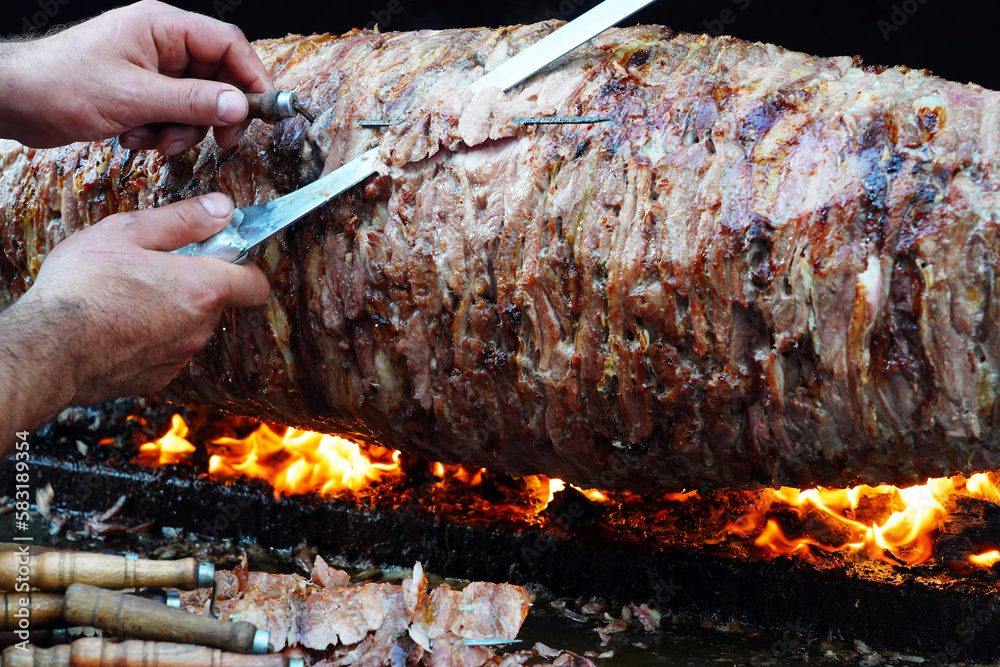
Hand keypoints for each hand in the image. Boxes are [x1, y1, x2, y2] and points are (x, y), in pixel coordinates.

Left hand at [0, 0, 271, 152]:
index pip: (228, 45)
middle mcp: (163, 45)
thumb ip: (192, 102)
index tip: (265, 111)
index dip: (252, 77)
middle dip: (214, 114)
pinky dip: (161, 134)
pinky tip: (132, 137)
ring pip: (198, 104)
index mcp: (163, 27)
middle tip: (219, 141)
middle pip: (219, 79)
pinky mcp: (143, 93)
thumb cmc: (62, 84)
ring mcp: (153, 70)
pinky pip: (174, 117)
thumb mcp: (135, 97)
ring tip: (150, 139)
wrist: (16, 101)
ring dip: (182, 131)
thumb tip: (239, 105)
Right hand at [0, 194, 269, 428]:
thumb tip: (224, 208)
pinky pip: (166, 351)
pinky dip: (151, 338)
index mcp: (203, 289)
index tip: (218, 256)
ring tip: (128, 297)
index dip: (242, 267)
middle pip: (218, 302)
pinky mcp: (157, 379)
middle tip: (154, 270)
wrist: (46, 348)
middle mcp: (201, 328)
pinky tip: (118, 326)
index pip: (255, 284)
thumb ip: (184, 220)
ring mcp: (180, 357)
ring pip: (191, 327)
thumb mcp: (128, 232)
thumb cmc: (83, 286)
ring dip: (172, 312)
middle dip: (196, 285)